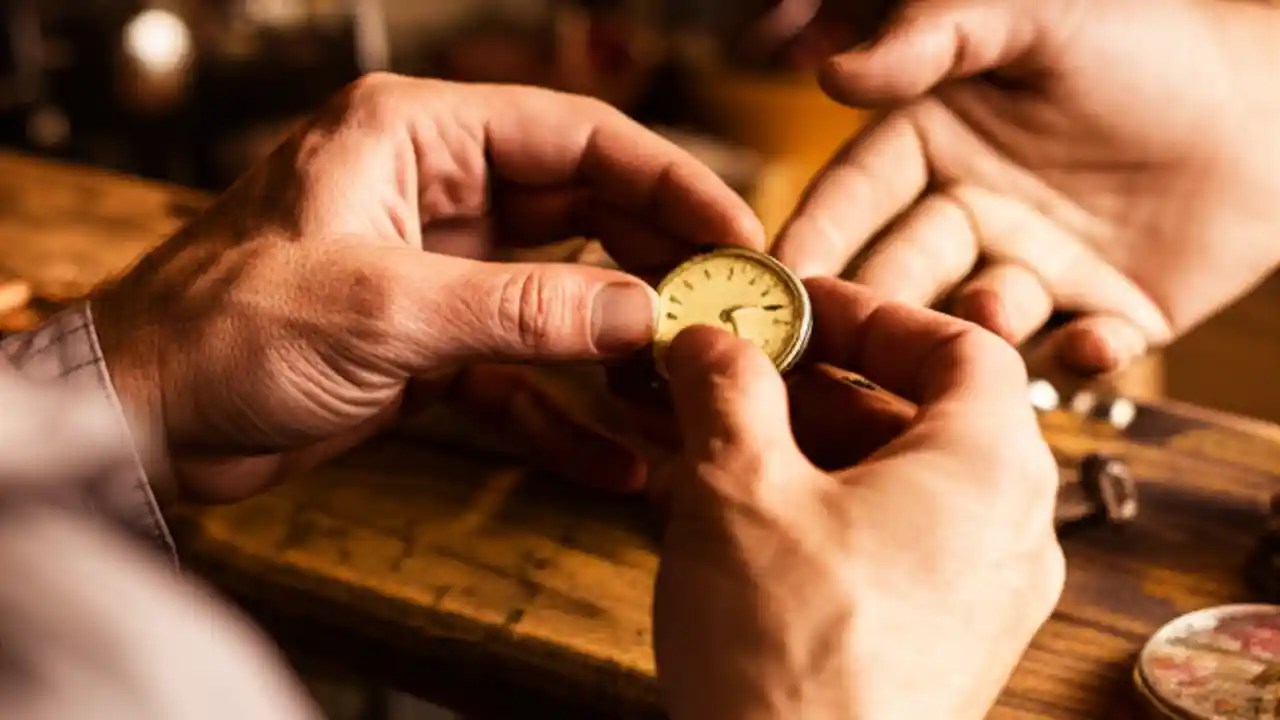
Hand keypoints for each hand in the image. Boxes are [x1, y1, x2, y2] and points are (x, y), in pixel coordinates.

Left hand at [91, 74, 762, 502]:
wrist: (143, 419)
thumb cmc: (222, 328)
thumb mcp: (384, 308)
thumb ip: (524, 309)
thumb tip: (643, 314)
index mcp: (416, 137)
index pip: (573, 137)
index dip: (665, 179)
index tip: (734, 231)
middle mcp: (436, 192)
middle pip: (582, 210)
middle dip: (659, 258)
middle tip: (733, 305)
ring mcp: (439, 270)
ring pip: (563, 291)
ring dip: (623, 337)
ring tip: (692, 376)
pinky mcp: (432, 343)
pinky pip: (522, 370)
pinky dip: (565, 411)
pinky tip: (617, 454)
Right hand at [654, 278, 1063, 718]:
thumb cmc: (791, 654)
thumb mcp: (738, 489)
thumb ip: (726, 390)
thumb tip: (710, 340)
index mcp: (989, 468)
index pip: (958, 344)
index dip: (870, 313)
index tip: (795, 309)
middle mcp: (1008, 529)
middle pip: (921, 413)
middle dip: (816, 385)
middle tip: (735, 371)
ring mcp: (980, 594)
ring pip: (895, 482)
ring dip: (805, 447)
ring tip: (714, 438)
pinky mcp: (941, 642)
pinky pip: (888, 544)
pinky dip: (820, 509)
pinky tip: (738, 512)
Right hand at [774, 0, 1279, 375]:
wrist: (1279, 103)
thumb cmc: (1155, 45)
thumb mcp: (1035, 15)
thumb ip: (935, 34)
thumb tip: (834, 77)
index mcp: (937, 144)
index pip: (856, 193)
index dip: (816, 230)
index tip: (777, 272)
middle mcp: (971, 215)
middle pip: (901, 269)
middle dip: (871, 303)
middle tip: (838, 339)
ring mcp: (1031, 271)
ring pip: (976, 319)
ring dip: (980, 324)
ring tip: (1000, 307)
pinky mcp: (1098, 318)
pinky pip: (1071, 351)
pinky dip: (1078, 355)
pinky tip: (1091, 339)